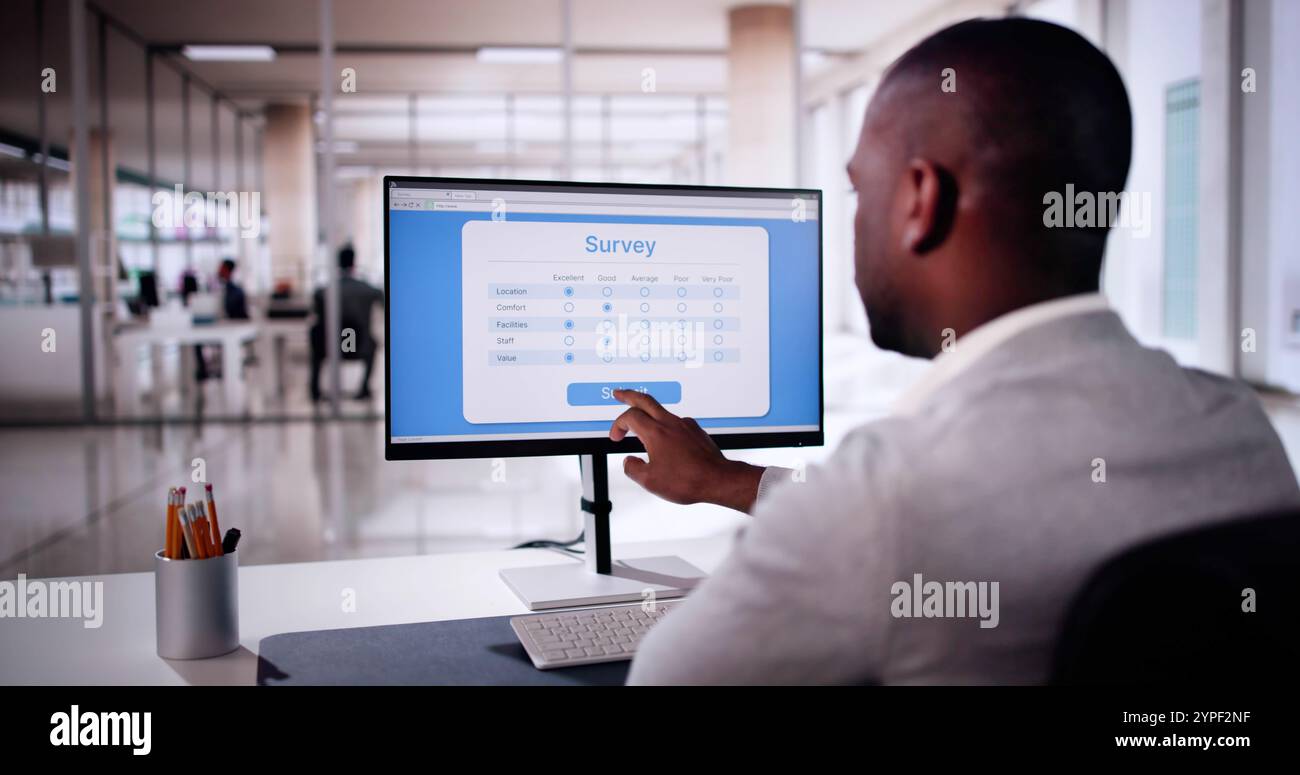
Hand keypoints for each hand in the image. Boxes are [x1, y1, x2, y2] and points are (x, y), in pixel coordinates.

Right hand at [608, 389, 764, 512]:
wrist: (718, 479)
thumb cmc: (688, 480)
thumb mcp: (650, 481)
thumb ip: (633, 469)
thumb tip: (629, 462)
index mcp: (656, 433)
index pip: (630, 417)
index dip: (618, 424)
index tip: (616, 436)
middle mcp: (671, 423)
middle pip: (645, 400)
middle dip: (629, 395)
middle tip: (619, 394)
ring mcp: (685, 425)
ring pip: (662, 410)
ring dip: (648, 412)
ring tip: (642, 421)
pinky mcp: (696, 431)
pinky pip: (676, 422)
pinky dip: (666, 425)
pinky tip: (666, 438)